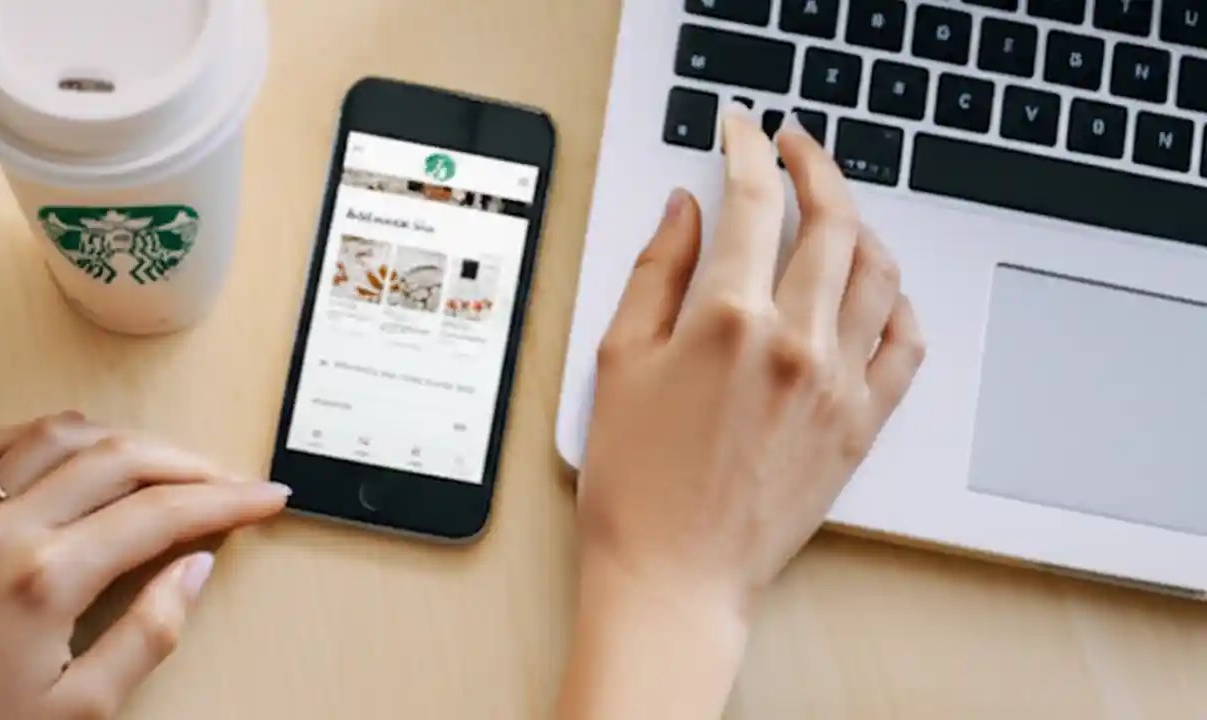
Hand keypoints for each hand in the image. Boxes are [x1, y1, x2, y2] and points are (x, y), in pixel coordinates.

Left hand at [0, 413, 289, 719]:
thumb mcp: (82, 710)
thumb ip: (148, 634)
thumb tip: (195, 567)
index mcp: (45, 579)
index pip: (161, 515)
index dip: (226, 501)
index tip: (266, 498)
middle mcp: (2, 531)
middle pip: (119, 460)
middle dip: (189, 464)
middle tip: (230, 482)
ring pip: (59, 436)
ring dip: (124, 438)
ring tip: (166, 461)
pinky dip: (38, 434)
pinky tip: (72, 446)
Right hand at [558, 109, 924, 718]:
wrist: (674, 576)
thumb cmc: (635, 482)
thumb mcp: (619, 360)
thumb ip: (656, 271)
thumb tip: (685, 209)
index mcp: (728, 319)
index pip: (753, 201)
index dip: (748, 149)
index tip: (742, 130)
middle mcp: (796, 342)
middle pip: (830, 222)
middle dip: (815, 166)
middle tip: (795, 146)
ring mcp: (838, 384)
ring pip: (878, 272)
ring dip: (860, 224)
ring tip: (836, 208)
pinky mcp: (861, 424)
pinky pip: (904, 344)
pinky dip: (898, 302)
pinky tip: (877, 290)